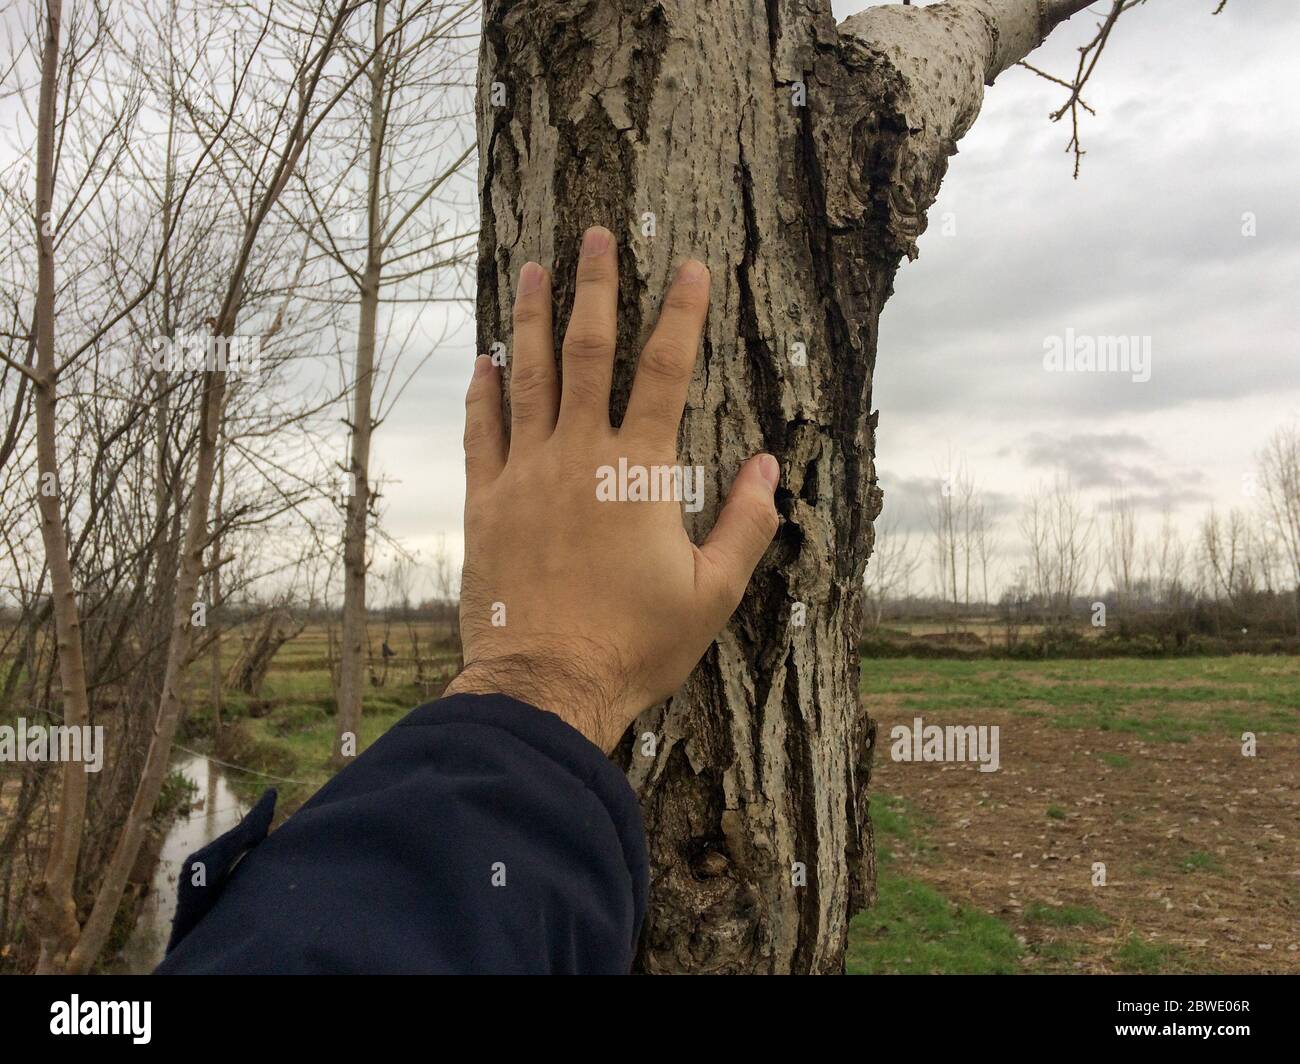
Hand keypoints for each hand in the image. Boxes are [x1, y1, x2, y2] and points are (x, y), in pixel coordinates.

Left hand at [446, 226, 779, 752]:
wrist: (545, 685)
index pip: (664, 372)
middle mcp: (577, 457)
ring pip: (528, 378)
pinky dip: (484, 392)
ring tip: (531, 268)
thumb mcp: (712, 593)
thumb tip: (770, 468)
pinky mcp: (488, 503)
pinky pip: (483, 432)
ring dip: (531, 319)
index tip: (687, 266)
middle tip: (592, 235)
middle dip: (594, 289)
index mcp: (637, 472)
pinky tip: (484, 360)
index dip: (679, 314)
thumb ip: (745, 525)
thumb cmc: (634, 644)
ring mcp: (525, 476)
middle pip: (587, 353)